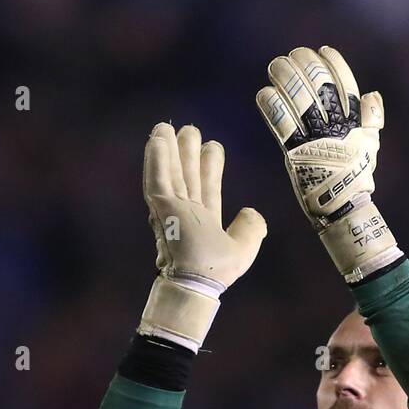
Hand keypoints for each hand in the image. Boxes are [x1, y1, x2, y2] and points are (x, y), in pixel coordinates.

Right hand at [138, 122, 266, 348]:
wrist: (197, 282)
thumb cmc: (217, 271)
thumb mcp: (244, 249)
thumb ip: (252, 229)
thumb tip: (251, 211)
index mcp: (205, 221)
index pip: (207, 188)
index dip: (210, 167)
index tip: (212, 145)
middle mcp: (186, 213)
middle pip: (186, 175)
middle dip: (187, 153)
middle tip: (189, 128)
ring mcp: (172, 210)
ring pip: (170, 173)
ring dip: (168, 150)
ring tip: (166, 126)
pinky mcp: (161, 208)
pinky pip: (157, 178)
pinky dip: (156, 159)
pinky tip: (156, 139)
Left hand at [256, 46, 401, 282]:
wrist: (343, 210)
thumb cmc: (356, 177)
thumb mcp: (370, 145)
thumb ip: (372, 118)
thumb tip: (372, 95)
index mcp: (353, 123)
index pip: (345, 84)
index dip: (334, 65)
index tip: (323, 51)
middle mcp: (334, 127)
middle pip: (319, 86)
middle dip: (305, 66)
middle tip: (293, 56)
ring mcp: (315, 140)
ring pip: (299, 100)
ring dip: (285, 79)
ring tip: (275, 66)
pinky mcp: (296, 154)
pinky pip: (282, 126)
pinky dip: (272, 108)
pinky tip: (264, 94)